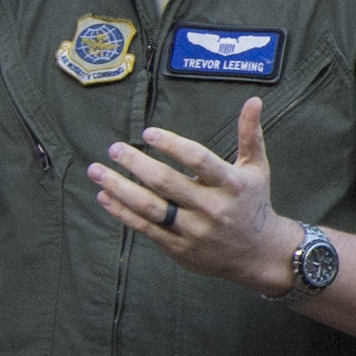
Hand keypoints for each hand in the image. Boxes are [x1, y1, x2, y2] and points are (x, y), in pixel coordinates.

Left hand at [90, 98, 290, 292]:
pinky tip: (105, 196)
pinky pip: (145, 227)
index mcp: (230, 185)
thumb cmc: (254, 203)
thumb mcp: (257, 169)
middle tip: (115, 148)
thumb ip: (250, 135)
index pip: (198, 160)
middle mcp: (211, 207)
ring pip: (150, 207)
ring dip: (119, 187)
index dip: (172, 145)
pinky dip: (122, 211)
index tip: (148, 133)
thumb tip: (253, 101)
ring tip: (96, 171)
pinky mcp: (179, 247)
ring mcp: (193, 230)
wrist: (259, 254)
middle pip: (166, 182)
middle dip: (136, 164)